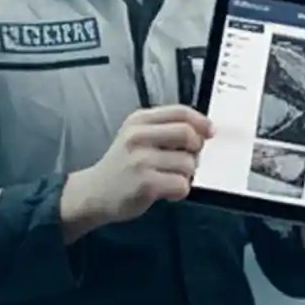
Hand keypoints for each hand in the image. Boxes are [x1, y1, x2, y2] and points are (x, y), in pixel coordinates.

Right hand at [60, 105, 212, 242]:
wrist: (94, 193)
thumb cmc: (122, 165)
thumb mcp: (136, 136)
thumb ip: (165, 129)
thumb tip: (204, 131)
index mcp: (139, 120)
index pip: (180, 112)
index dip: (201, 121)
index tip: (209, 132)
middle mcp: (138, 136)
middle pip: (188, 134)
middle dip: (196, 149)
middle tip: (187, 160)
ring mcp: (141, 160)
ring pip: (188, 163)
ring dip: (186, 174)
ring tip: (169, 178)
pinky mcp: (146, 184)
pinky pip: (182, 185)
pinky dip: (180, 191)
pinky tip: (166, 191)